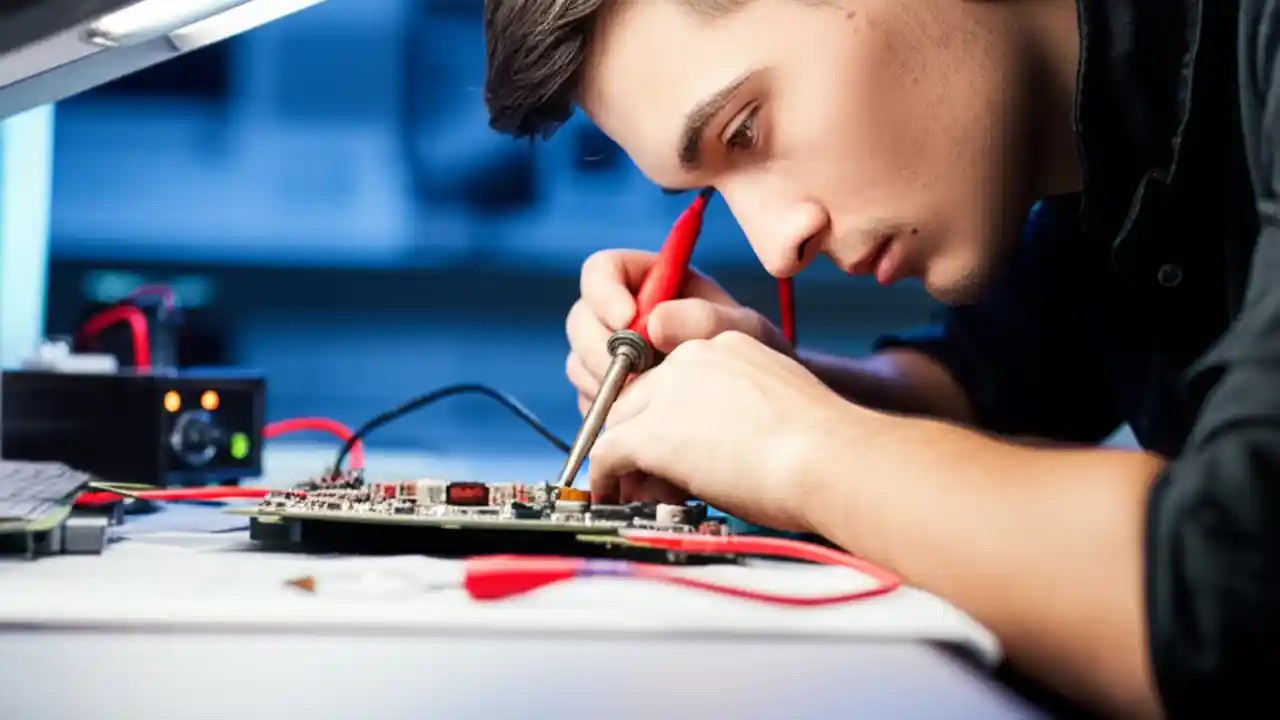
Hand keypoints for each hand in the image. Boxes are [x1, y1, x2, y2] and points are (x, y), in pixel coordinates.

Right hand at [565, 249, 790, 414]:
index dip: (603, 292)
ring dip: (604, 386)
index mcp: (652, 282)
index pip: (601, 270)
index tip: (626, 320)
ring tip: (646, 401)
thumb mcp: (746, 331)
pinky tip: (642, 423)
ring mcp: (613, 359)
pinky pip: (589, 405)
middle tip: (631, 374)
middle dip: (599, 349)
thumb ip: (708, 319)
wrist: (764, 409)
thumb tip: (653, 322)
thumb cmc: (758, 357)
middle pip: (580, 321)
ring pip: (579, 365)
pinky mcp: (611, 398)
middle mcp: (624, 317)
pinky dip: (608, 416)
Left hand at [587, 331, 854, 531]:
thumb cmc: (819, 448)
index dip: (665, 417)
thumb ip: (730, 417)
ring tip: (636, 493)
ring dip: (624, 461)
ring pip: (619, 423)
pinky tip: (612, 496)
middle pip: (639, 398)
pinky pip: (608, 453)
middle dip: (639, 439)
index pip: (673, 379)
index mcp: (726, 347)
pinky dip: (605, 479)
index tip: (673, 448)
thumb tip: (700, 455)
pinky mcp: (653, 432)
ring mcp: (668, 393)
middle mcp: (693, 359)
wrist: (828, 458)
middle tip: (647, 478)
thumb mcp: (772, 410)